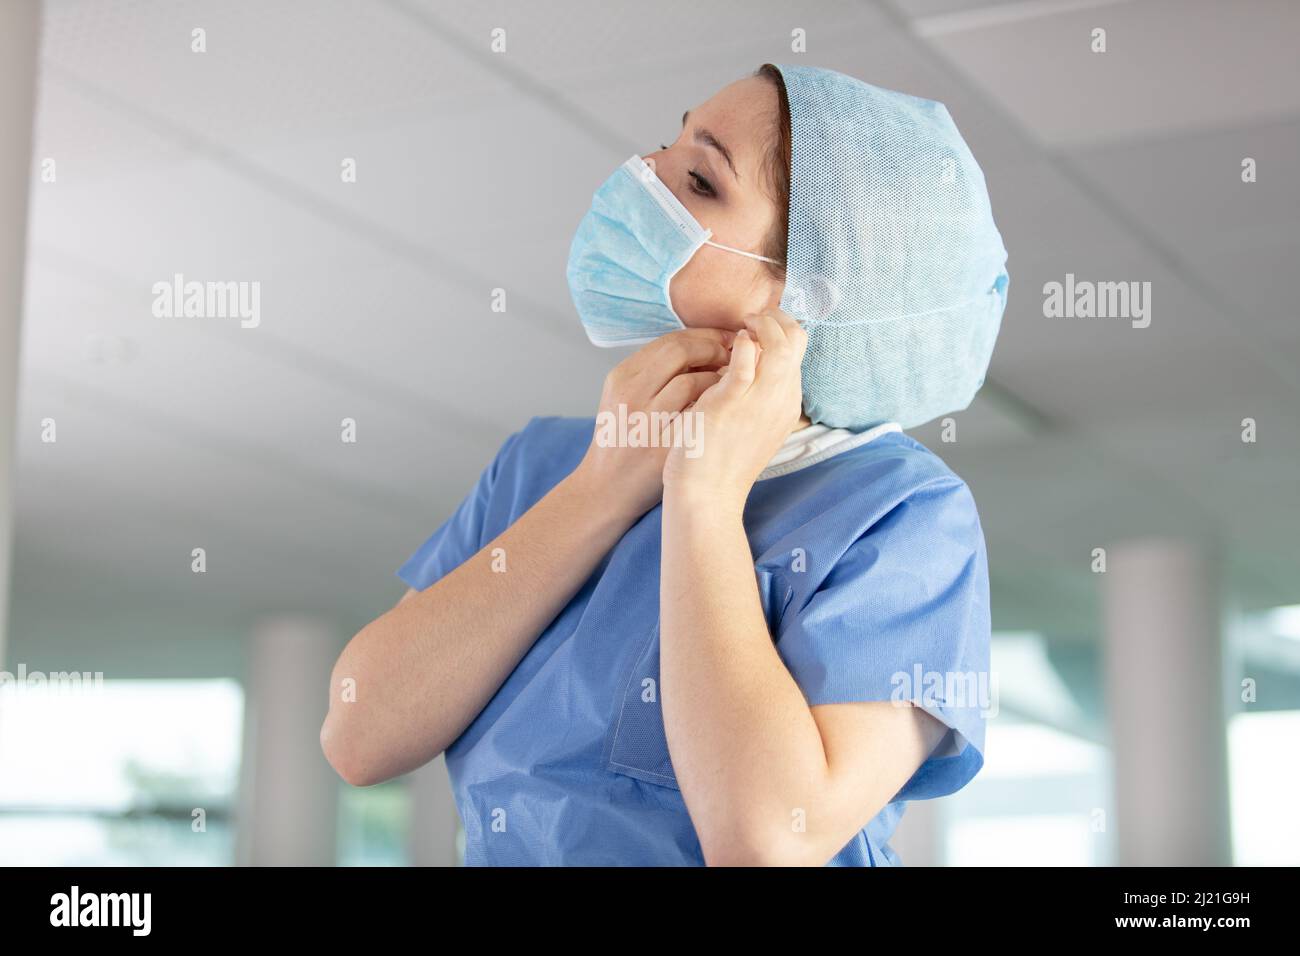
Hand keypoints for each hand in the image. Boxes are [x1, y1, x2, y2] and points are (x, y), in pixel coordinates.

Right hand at [572, 327, 733, 518]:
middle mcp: (630, 394)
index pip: (670, 340)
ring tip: (732, 383)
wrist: (605, 489)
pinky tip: (725, 408)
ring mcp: (645, 421)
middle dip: (715, 349)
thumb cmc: (624, 440)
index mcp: (622, 377)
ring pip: (692, 381)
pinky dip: (715, 406)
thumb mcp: (627, 397)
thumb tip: (706, 345)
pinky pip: (697, 415)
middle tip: (736, 357)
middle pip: (680, 352)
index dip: (704, 337)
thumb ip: (656, 372)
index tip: (725, 341)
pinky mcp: (662, 446)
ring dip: (720, 378)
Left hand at [662, 309, 807, 512]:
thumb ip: (759, 398)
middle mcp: (781, 400)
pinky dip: (743, 342)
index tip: (759, 326)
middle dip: (778, 318)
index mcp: (787, 404)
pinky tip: (733, 342)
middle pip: (798, 340)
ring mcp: (760, 401)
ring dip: (764, 324)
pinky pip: (747, 359)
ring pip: (781, 344)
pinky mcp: (733, 401)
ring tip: (744, 324)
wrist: (706, 494)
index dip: (782, 330)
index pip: (798, 352)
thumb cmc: (721, 461)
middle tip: (753, 318)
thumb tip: (753, 367)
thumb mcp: (752, 426)